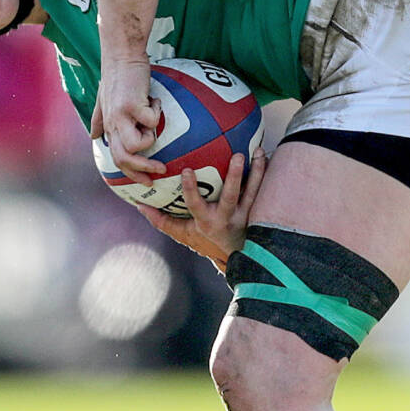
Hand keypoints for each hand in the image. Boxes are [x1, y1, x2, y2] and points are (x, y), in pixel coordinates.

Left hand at [90, 59, 164, 180]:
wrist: (120, 55)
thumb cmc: (117, 76)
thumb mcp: (104, 99)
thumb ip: (99, 118)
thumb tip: (94, 137)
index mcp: (108, 127)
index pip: (117, 159)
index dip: (131, 174)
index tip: (147, 182)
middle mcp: (112, 125)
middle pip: (124, 160)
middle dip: (143, 170)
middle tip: (161, 170)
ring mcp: (120, 116)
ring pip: (135, 146)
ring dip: (150, 138)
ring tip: (154, 121)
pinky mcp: (131, 105)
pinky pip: (150, 121)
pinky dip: (158, 113)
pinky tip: (156, 100)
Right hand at [137, 150, 266, 266]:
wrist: (237, 259)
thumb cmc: (206, 242)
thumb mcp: (183, 234)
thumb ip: (163, 220)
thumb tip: (140, 205)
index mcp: (206, 222)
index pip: (196, 204)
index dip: (191, 188)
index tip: (186, 170)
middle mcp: (226, 218)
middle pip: (232, 196)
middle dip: (235, 176)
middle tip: (238, 156)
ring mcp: (244, 216)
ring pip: (253, 192)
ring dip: (257, 172)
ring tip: (259, 151)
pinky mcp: (257, 213)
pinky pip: (264, 193)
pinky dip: (267, 175)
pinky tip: (269, 158)